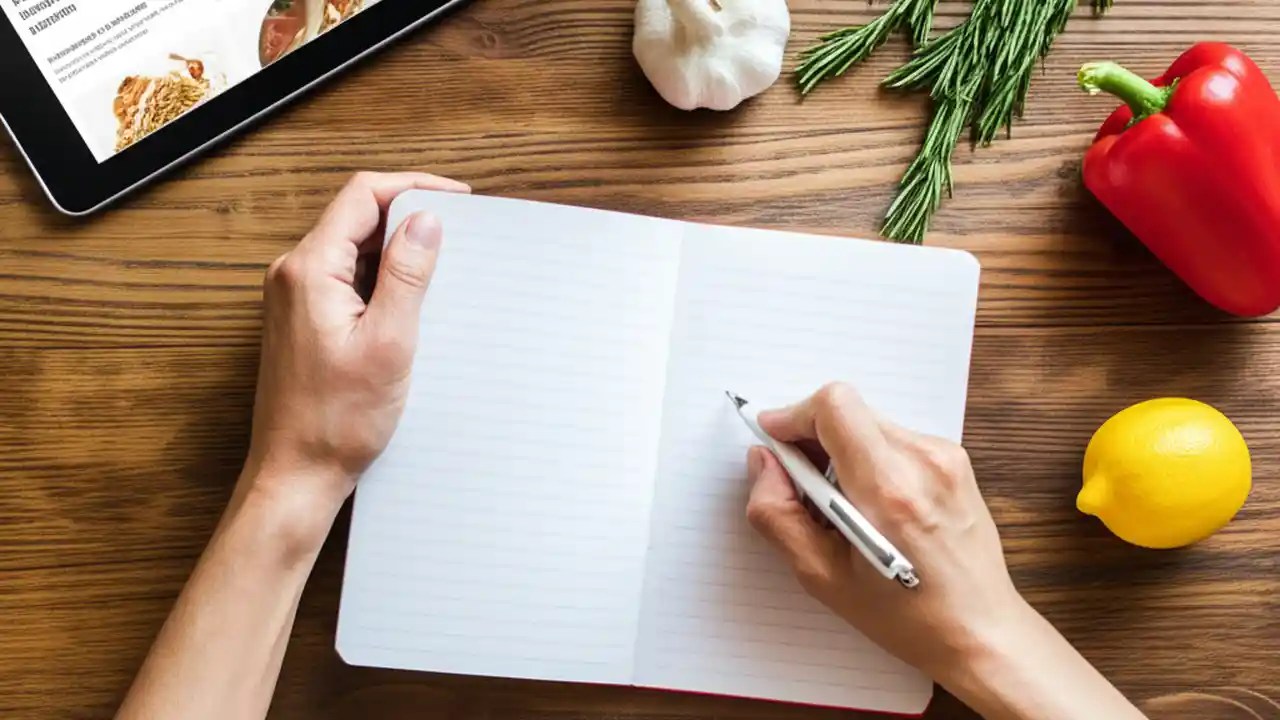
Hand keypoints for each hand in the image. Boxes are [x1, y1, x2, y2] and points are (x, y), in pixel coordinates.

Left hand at [242, 171, 468, 534]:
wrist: (296, 473)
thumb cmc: (336, 422)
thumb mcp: (388, 343)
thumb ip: (407, 276)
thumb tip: (427, 221)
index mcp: (309, 269)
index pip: (363, 196)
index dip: (414, 188)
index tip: (458, 199)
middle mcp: (294, 274)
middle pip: (357, 217)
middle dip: (409, 217)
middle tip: (460, 233)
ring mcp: (295, 297)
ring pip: (353, 248)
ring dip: (397, 251)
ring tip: (442, 269)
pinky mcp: (304, 319)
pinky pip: (346, 279)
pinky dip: (381, 279)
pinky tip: (412, 301)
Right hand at [744, 382, 1024, 682]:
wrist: (980, 630)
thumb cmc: (907, 616)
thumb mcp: (822, 576)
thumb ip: (778, 513)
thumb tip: (763, 462)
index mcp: (888, 490)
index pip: (834, 406)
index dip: (794, 416)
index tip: (775, 440)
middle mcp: (923, 461)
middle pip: (848, 411)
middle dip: (813, 438)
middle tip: (804, 485)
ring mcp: (945, 457)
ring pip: (869, 423)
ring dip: (841, 450)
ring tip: (840, 504)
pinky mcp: (954, 461)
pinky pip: (894, 438)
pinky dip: (869, 459)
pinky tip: (870, 504)